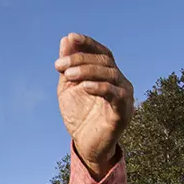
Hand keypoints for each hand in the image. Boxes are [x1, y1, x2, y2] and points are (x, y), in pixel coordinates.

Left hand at [56, 34, 133, 178]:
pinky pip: (115, 95)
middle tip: (59, 65)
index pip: (102, 53)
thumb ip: (68, 66)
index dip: (89, 43)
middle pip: (104, 61)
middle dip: (80, 59)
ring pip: (110, 74)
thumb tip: (66, 40)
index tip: (71, 37)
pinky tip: (84, 87)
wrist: (86, 146)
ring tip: (68, 75)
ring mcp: (124, 96)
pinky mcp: (123, 112)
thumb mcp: (68, 88)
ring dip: (87, 71)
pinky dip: (100, 87)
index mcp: (109, 75)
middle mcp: (120, 82)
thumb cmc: (80, 117)